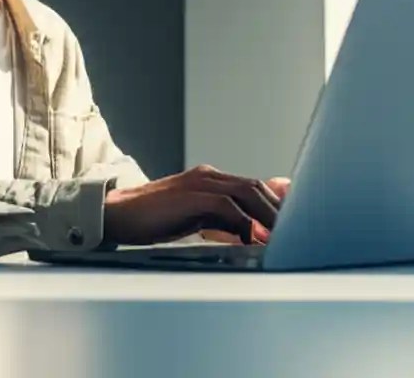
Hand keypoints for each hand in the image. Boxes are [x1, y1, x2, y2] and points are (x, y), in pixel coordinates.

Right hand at [102, 166, 285, 245]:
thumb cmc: (153, 219)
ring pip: (246, 192)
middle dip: (279, 210)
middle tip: (297, 232)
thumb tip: (251, 232)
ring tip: (283, 236)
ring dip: (268, 215)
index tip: (294, 222)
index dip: (275, 203)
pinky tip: (253, 237)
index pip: (253, 187)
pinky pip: (226, 205)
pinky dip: (244, 221)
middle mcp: (208, 175)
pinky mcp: (190, 195)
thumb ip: (220, 219)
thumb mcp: (193, 217)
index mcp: (210, 179)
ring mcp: (199, 183)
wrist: (116, 214)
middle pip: (256, 187)